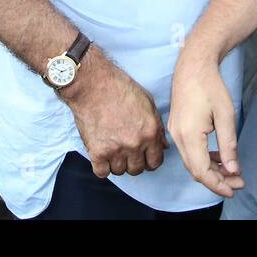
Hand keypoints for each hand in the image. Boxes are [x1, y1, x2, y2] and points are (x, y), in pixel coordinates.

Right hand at [61, 48, 165, 177]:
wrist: (92, 84)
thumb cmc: (120, 88)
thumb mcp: (147, 102)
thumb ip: (157, 126)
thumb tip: (163, 146)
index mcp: (150, 132)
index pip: (156, 162)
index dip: (150, 160)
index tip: (143, 155)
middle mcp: (135, 144)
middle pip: (137, 169)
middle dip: (133, 162)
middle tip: (126, 151)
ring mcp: (116, 150)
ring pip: (120, 171)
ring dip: (117, 163)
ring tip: (112, 149)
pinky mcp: (97, 152)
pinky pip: (102, 172)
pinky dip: (102, 166)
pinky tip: (101, 155)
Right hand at [168, 51, 243, 197]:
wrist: (193, 65)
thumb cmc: (211, 87)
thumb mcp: (226, 115)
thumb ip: (228, 145)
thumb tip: (232, 169)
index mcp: (189, 135)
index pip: (202, 171)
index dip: (218, 184)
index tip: (234, 189)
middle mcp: (177, 137)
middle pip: (195, 170)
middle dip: (217, 180)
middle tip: (239, 182)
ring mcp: (174, 132)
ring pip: (192, 161)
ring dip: (211, 170)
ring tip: (232, 172)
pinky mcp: (176, 127)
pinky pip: (189, 151)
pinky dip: (204, 159)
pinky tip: (219, 158)